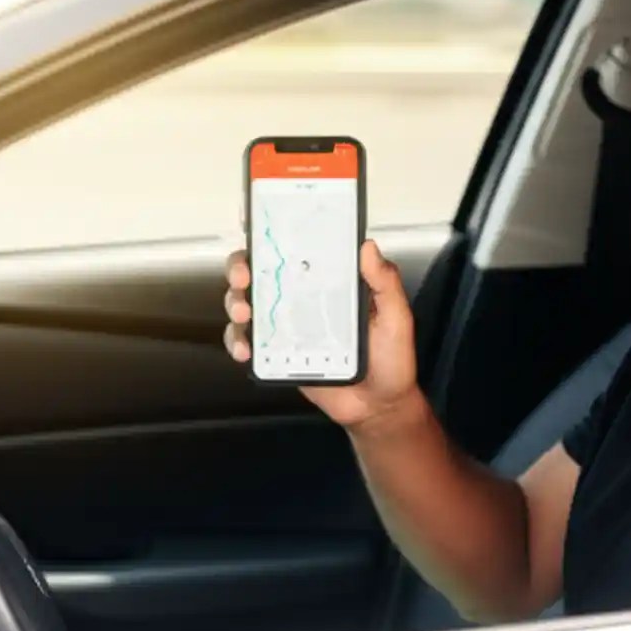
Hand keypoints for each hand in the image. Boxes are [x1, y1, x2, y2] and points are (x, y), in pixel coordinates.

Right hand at [224, 240, 422, 431]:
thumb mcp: (396, 318)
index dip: (271, 233)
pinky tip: (244, 350)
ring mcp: (288, 324)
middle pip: (260, 271)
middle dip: (241, 266)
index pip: (298, 249)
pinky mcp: (277, 353)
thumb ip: (385, 283)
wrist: (379, 406)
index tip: (254, 223)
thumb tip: (368, 246)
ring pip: (246, 302)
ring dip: (234, 302)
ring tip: (244, 314)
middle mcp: (304, 297)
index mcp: (330, 281)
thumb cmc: (391, 359)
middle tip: (243, 276)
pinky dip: (237, 341)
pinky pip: (247, 341)